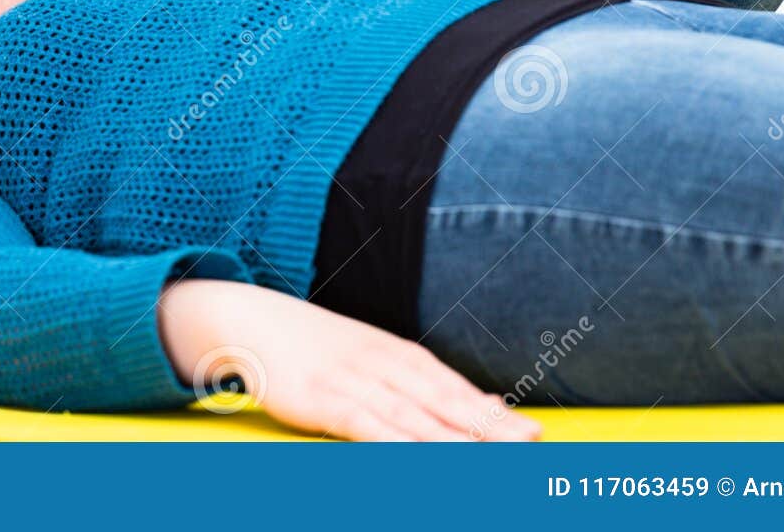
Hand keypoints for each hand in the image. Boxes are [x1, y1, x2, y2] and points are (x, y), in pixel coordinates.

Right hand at [158, 279, 541, 441]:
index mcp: (396, 353)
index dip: (493, 413)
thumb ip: (427, 386)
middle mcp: (380, 363)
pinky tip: (417, 458)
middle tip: (529, 446)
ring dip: (451, 440)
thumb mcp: (374, 357)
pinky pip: (363, 425)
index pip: (453, 387)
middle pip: (441, 401)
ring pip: (409, 415)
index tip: (534, 434)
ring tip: (488, 462)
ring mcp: (350, 379)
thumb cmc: (317, 346)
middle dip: (487, 426)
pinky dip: (392, 442)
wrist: (249, 320)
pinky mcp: (320, 398)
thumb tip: (489, 405)